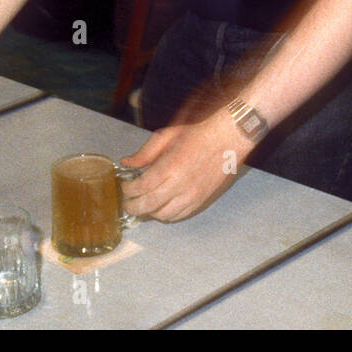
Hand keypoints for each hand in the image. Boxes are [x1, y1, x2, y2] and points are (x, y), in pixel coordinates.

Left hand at [118, 108, 249, 221]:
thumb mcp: (166, 136)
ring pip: (162, 215)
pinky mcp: (200, 201)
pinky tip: (161, 207)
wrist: (226, 140)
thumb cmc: (197, 136)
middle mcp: (180, 185)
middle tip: (127, 203)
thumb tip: (126, 162)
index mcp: (169, 167)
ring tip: (143, 204)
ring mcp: (191, 196)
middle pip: (148, 205)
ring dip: (149, 212)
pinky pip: (178, 216)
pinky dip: (165, 214)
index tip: (125, 186)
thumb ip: (144, 152)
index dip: (128, 189)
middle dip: (132, 206)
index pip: (140, 187)